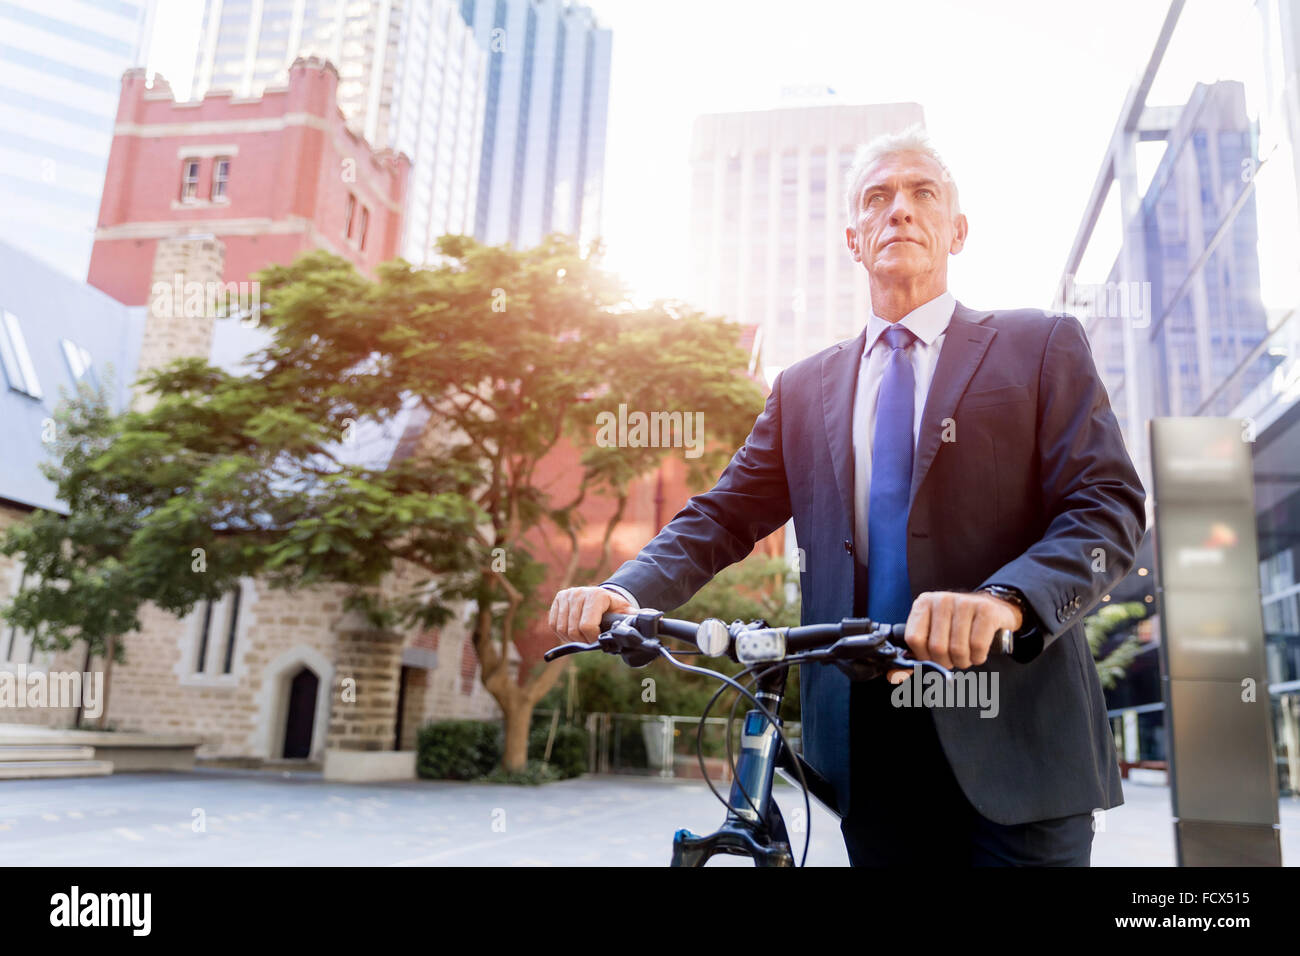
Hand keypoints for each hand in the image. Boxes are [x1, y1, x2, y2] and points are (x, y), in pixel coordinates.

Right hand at [548, 586, 633, 642]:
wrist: (603, 597)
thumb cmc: (616, 609)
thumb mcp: (627, 613)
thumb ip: (636, 619)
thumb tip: (651, 622)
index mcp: (596, 595)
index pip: (586, 626)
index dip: (592, 639)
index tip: (599, 641)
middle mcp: (578, 592)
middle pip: (573, 630)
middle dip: (583, 641)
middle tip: (591, 640)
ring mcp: (566, 595)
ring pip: (561, 629)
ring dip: (571, 638)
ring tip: (583, 637)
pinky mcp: (558, 600)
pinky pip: (553, 624)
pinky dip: (561, 633)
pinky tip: (573, 632)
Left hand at [885, 589, 1022, 682]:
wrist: (994, 609)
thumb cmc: (959, 626)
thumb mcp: (934, 633)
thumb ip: (915, 653)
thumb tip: (897, 675)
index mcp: (923, 604)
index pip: (914, 639)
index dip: (924, 656)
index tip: (933, 658)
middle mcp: (942, 599)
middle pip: (936, 647)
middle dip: (946, 662)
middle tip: (953, 659)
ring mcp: (965, 603)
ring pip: (957, 649)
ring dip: (963, 661)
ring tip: (966, 655)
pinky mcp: (986, 610)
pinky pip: (977, 646)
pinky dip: (978, 657)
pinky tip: (978, 652)